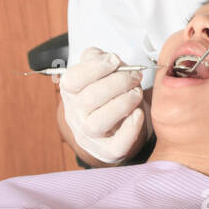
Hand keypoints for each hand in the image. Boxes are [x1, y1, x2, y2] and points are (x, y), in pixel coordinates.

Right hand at [59, 47, 147, 163]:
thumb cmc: (107, 93)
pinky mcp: (107, 150)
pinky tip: (138, 114)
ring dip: (123, 103)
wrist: (116, 124)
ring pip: (98, 123)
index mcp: (71, 92)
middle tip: (135, 77)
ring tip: (136, 93)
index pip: (71, 80)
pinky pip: (116, 145)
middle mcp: (75, 115)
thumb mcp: (99, 71)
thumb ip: (98, 58)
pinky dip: (131, 128)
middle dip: (118, 82)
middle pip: (89, 99)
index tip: (115, 61)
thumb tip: (108, 58)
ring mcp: (89, 135)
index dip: (94, 67)